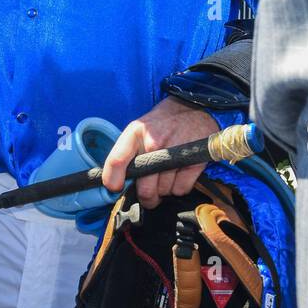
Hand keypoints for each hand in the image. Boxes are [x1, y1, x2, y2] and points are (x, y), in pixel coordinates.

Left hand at [101, 98, 218, 209]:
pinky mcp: (193, 161)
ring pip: (163, 192)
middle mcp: (153, 143)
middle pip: (144, 189)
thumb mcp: (139, 129)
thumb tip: (116, 182)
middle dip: (147, 198)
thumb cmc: (163, 124)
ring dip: (164, 191)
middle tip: (149, 194)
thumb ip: (126, 152)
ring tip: (166, 175)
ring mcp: (174, 154)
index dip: (113, 180)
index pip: (116, 161)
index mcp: (136, 133)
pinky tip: (178, 174)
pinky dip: (179, 188)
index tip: (115, 188)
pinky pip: (180, 189)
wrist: (194, 109)